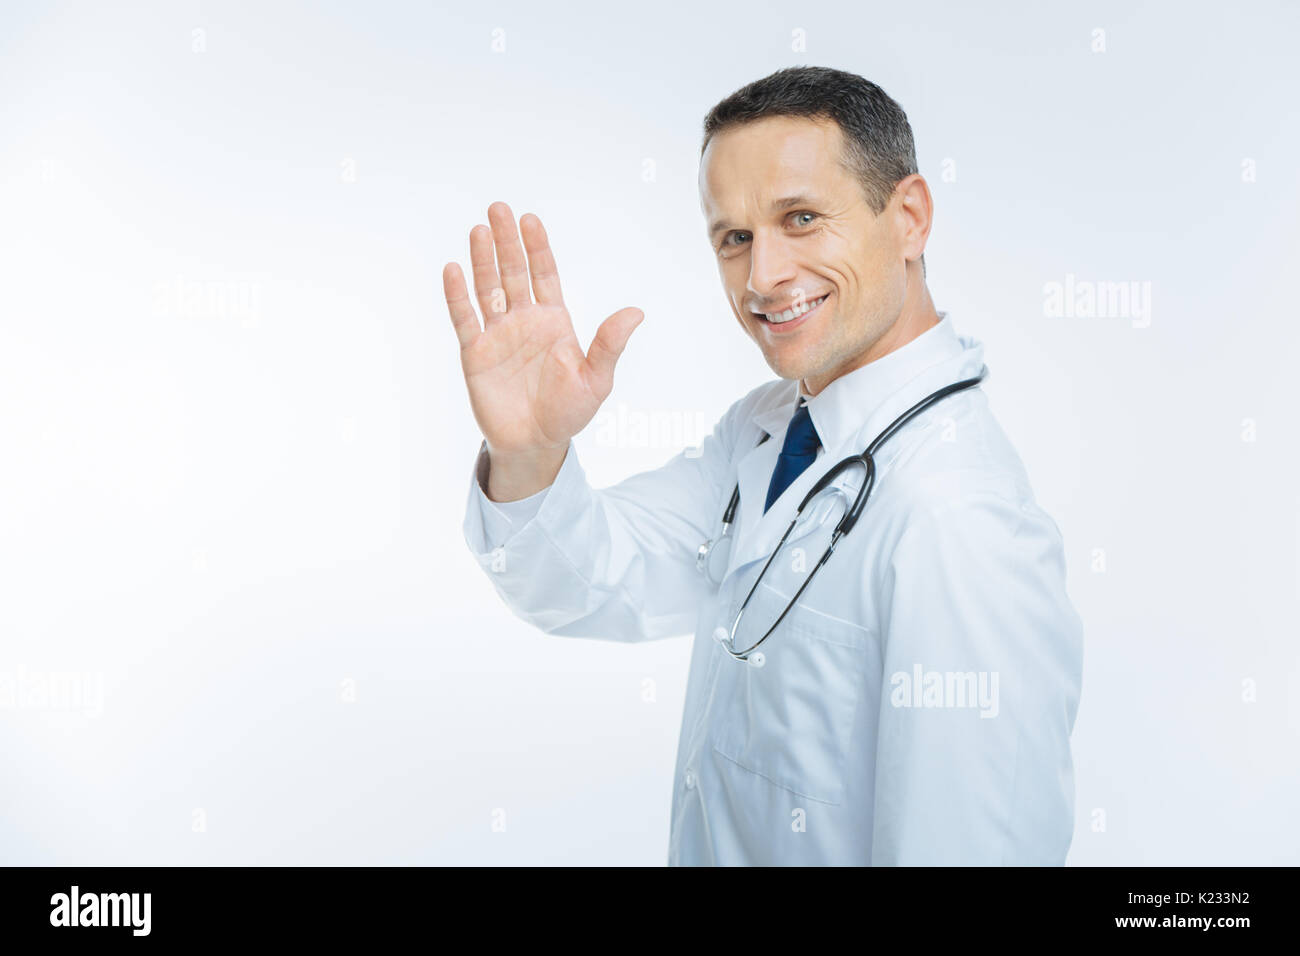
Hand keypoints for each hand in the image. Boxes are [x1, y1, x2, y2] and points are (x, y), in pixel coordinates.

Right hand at [443, 202, 643, 466]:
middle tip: (497, 209)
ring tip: (478, 231)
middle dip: (506, 241)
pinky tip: (453, 269)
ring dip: (482, 260)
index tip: (530, 219)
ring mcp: (497, 334)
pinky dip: (458, 295)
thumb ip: (610, 344)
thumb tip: (636, 312)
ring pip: (487, 289)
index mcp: (553, 320)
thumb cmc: (568, 411)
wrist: (535, 443)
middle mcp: (523, 320)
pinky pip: (465, 319)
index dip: (537, 247)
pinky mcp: (475, 353)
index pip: (544, 274)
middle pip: (513, 272)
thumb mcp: (596, 379)